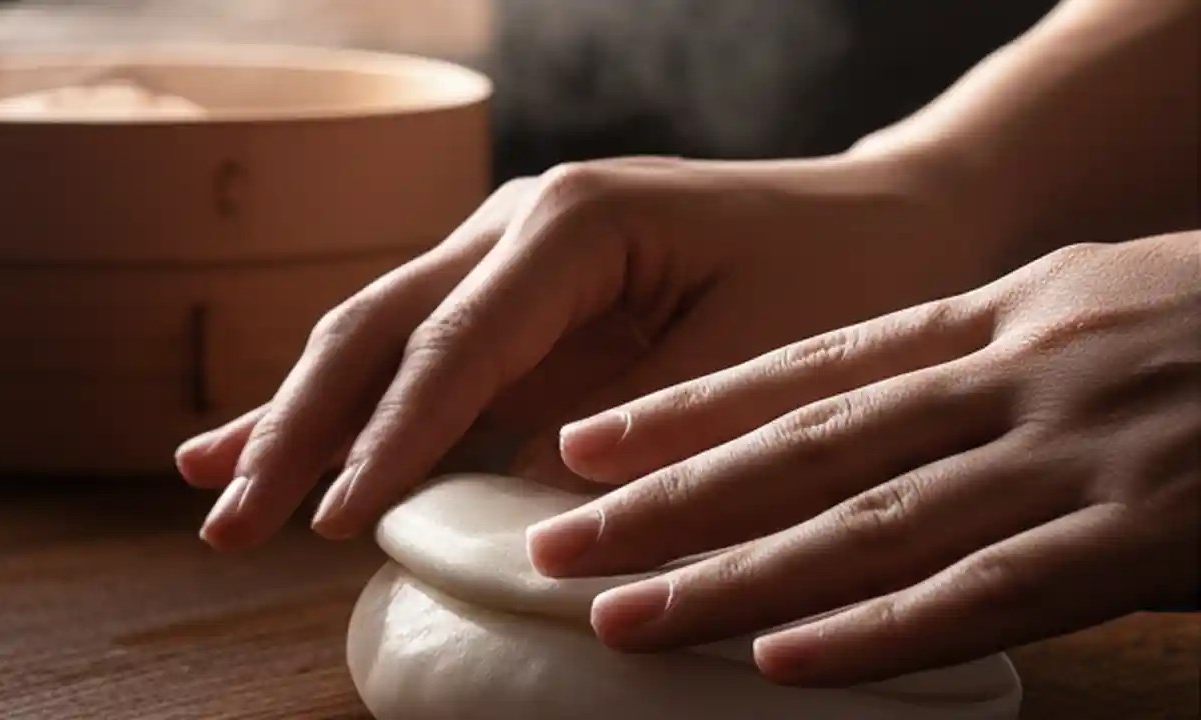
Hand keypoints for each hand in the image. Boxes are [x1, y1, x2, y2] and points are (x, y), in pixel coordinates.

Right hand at [175, 152, 990, 549]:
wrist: (895, 224)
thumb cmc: (841, 283)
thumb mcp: (747, 366)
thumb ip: (629, 437)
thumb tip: (519, 517)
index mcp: (575, 222)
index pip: (452, 345)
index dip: (387, 440)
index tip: (330, 523)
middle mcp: (520, 223)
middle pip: (380, 331)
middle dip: (300, 430)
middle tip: (227, 522)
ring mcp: (510, 257)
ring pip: (376, 338)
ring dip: (296, 417)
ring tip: (207, 485)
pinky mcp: (520, 300)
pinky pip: (416, 356)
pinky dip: (348, 408)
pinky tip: (269, 437)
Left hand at [527, 232, 1199, 685]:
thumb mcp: (1104, 302)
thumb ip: (994, 351)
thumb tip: (888, 403)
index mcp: (1004, 312)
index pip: (808, 368)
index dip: (687, 409)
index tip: (587, 442)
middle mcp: (1015, 376)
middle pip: (803, 449)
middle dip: (669, 501)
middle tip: (557, 542)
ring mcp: (1076, 456)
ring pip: (865, 527)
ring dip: (733, 577)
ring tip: (625, 617)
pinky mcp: (1147, 537)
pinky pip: (986, 598)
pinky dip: (878, 633)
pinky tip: (783, 662)